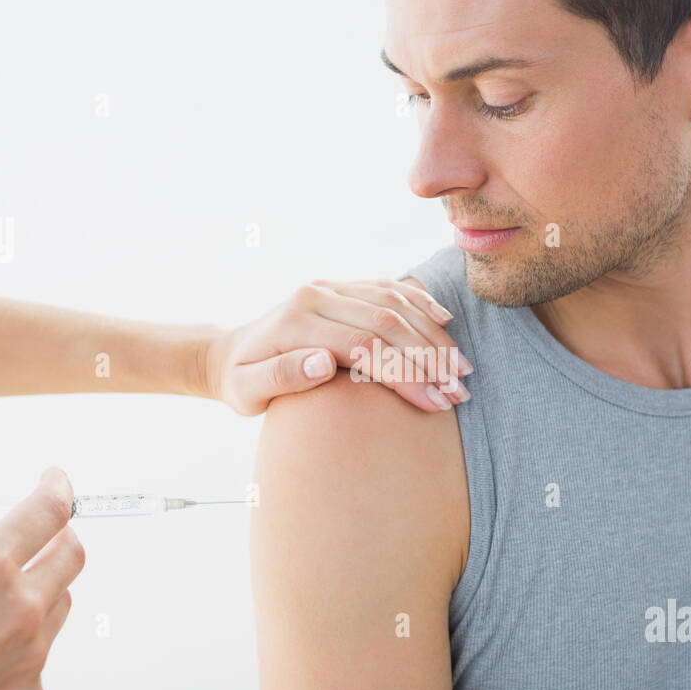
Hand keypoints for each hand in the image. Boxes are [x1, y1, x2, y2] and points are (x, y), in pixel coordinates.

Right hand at [0, 468, 84, 689]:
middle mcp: (21, 612)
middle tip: (45, 536)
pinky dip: (21, 650)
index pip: (47, 514)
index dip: (58, 490)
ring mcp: (31, 660)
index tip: (58, 483)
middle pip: (71, 558)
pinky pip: (40, 662)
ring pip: (59, 609)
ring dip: (42, 595)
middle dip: (61, 539)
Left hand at [205, 279, 473, 415]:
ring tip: (461, 369)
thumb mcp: (246, 391)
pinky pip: (388, 287)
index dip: (406, 374)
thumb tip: (324, 362)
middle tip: (459, 394)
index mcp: (297, 320)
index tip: (436, 403)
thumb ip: (281, 377)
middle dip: (429, 359)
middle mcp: (316, 295)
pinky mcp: (342, 287)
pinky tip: (444, 322)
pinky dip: (419, 302)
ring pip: (394, 302)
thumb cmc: (241, 382)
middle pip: (387, 322)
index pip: (364, 345)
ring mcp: (331, 286)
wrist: (229, 353)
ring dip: (432, 335)